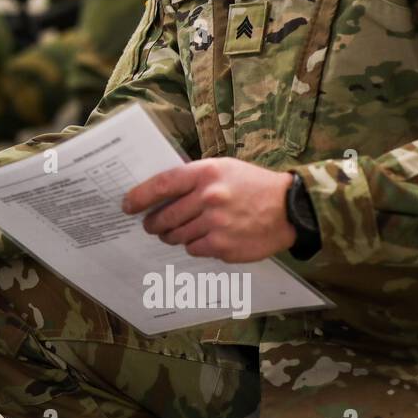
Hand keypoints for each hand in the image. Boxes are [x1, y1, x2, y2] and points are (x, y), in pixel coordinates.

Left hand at [122, 158, 294, 263]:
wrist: (290, 208)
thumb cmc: (253, 185)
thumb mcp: (223, 168)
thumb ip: (193, 178)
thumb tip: (160, 193)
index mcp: (206, 174)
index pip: (161, 185)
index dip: (139, 197)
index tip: (127, 205)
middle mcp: (209, 198)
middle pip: (164, 216)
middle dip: (153, 223)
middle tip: (151, 225)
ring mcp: (216, 225)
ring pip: (177, 236)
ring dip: (173, 235)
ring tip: (179, 231)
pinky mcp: (224, 247)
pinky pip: (195, 249)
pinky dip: (195, 245)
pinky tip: (206, 238)